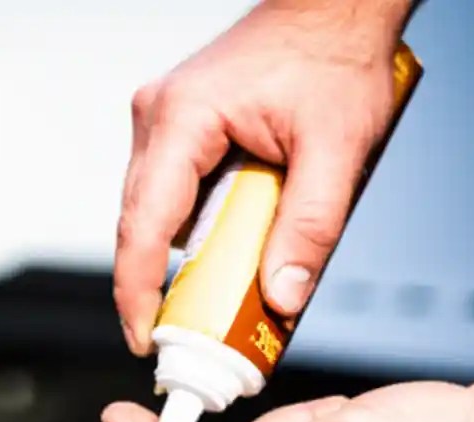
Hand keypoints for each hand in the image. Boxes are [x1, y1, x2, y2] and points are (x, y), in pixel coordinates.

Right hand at [115, 0, 415, 354]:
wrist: (331, 8)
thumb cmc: (332, 53)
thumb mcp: (337, 148)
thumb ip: (310, 227)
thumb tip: (282, 295)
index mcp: (184, 119)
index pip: (144, 224)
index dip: (136, 290)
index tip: (142, 336)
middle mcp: (159, 118)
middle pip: (142, 223)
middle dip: (160, 283)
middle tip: (187, 332)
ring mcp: (163, 121)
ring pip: (155, 210)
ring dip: (184, 252)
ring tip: (221, 289)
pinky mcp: (178, 127)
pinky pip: (172, 192)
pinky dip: (195, 225)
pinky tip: (230, 241)